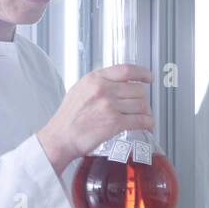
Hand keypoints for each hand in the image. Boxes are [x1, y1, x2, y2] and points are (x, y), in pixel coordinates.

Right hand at [38, 64, 154, 174]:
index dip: (142, 73)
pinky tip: (147, 124)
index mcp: (94, 79)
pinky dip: (148, 122)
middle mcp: (103, 89)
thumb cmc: (67, 118)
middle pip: (137, 89)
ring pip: (141, 105)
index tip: (148, 77)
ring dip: (146, 112)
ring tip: (144, 116)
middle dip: (143, 99)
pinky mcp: (114, 122)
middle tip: (142, 106)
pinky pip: (140, 120)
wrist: (60, 138)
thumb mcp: (79, 90)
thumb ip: (97, 83)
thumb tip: (116, 83)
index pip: (126, 70)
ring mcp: (109, 105)